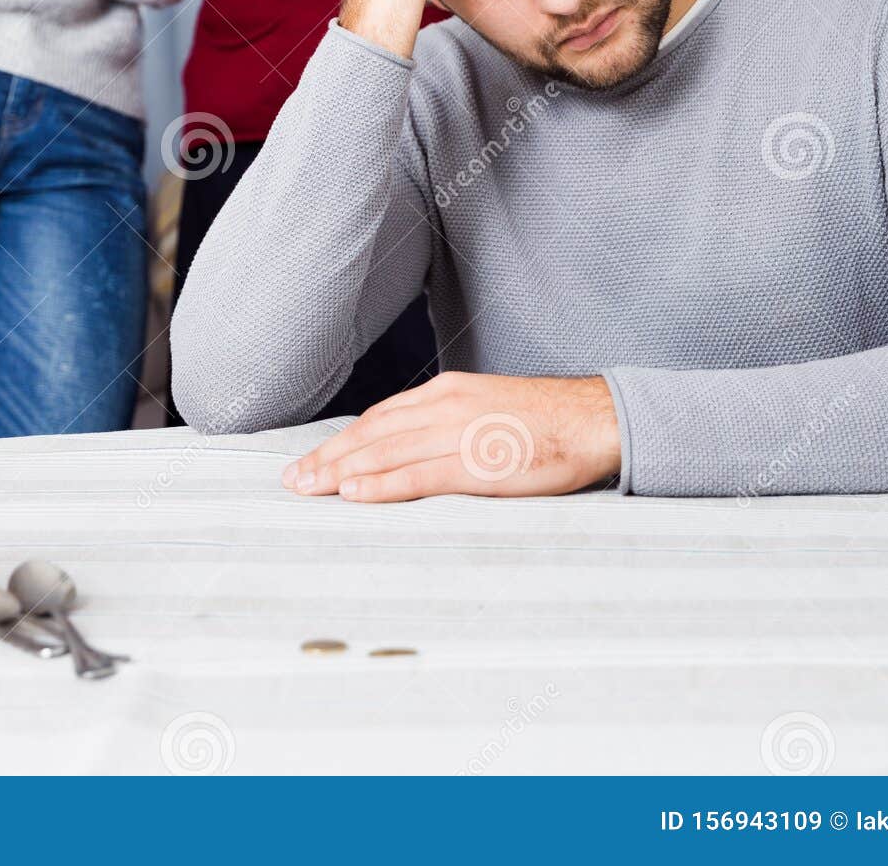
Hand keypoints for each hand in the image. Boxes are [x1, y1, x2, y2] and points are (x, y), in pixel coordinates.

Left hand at [281, 371, 621, 501]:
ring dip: (341, 473)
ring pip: (385, 453)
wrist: (594, 419)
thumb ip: (449, 421)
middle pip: (372, 434)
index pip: (379, 418)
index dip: (342, 441)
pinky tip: (354, 496)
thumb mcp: (487, 407)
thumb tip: (413, 444)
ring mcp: (460, 433)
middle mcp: (446, 406)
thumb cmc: (545, 420)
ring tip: (309, 489)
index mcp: (448, 392)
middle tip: (293, 480)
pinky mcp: (478, 463)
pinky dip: (381, 486)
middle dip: (328, 458)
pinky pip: (418, 476)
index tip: (313, 460)